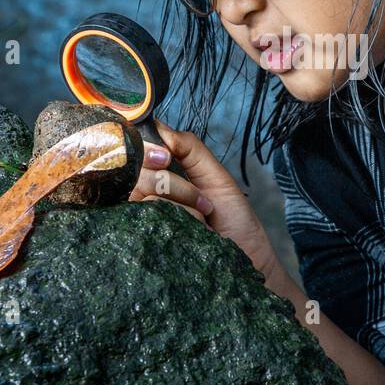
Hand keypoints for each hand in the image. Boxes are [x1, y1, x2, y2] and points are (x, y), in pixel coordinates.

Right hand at [129, 119, 279, 282]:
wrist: (249, 261)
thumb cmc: (236, 224)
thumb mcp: (216, 177)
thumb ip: (190, 149)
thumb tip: (159, 123)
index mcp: (158, 184)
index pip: (135, 157)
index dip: (144, 149)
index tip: (165, 155)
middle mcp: (144, 202)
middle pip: (138, 172)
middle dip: (175, 182)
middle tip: (203, 202)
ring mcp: (143, 224)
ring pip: (146, 193)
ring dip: (184, 202)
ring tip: (204, 219)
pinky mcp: (145, 243)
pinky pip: (151, 214)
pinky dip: (182, 216)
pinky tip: (195, 231)